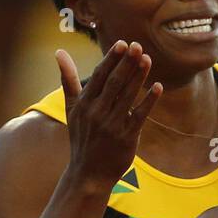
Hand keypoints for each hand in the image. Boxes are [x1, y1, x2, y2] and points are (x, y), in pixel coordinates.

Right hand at [56, 41, 161, 186]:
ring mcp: (112, 125)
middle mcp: (97, 113)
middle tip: (138, 46)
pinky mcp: (127, 137)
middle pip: (115, 83)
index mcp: (84, 104)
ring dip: (139, 77)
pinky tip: (158, 86)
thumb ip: (68, 79)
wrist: (89, 173)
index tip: (123, 44)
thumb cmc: (81, 137)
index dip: (112, 60)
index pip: (99, 76)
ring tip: (148, 59)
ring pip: (128, 96)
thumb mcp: (71, 108)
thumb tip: (59, 52)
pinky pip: (140, 115)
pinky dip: (149, 100)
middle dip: (127, 64)